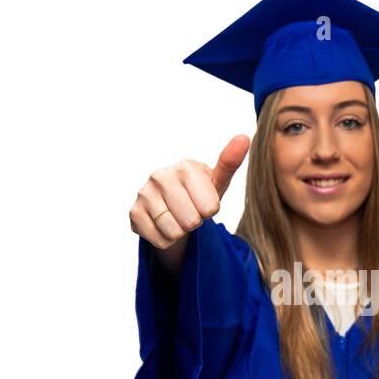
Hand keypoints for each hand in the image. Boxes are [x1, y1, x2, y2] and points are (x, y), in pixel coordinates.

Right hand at [130, 134, 249, 249]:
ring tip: (176, 217)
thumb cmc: (199, 193)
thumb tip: (244, 137)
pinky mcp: (134, 213)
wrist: (172, 206)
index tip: (202, 201)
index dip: (209, 211)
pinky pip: (160, 240)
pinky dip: (166, 239)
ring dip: (180, 232)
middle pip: (191, 221)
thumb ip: (230, 162)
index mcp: (185, 166)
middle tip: (189, 211)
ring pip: (174, 232)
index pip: (210, 209)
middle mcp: (161, 175)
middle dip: (194, 222)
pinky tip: (163, 225)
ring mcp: (144, 193)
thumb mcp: (218, 181)